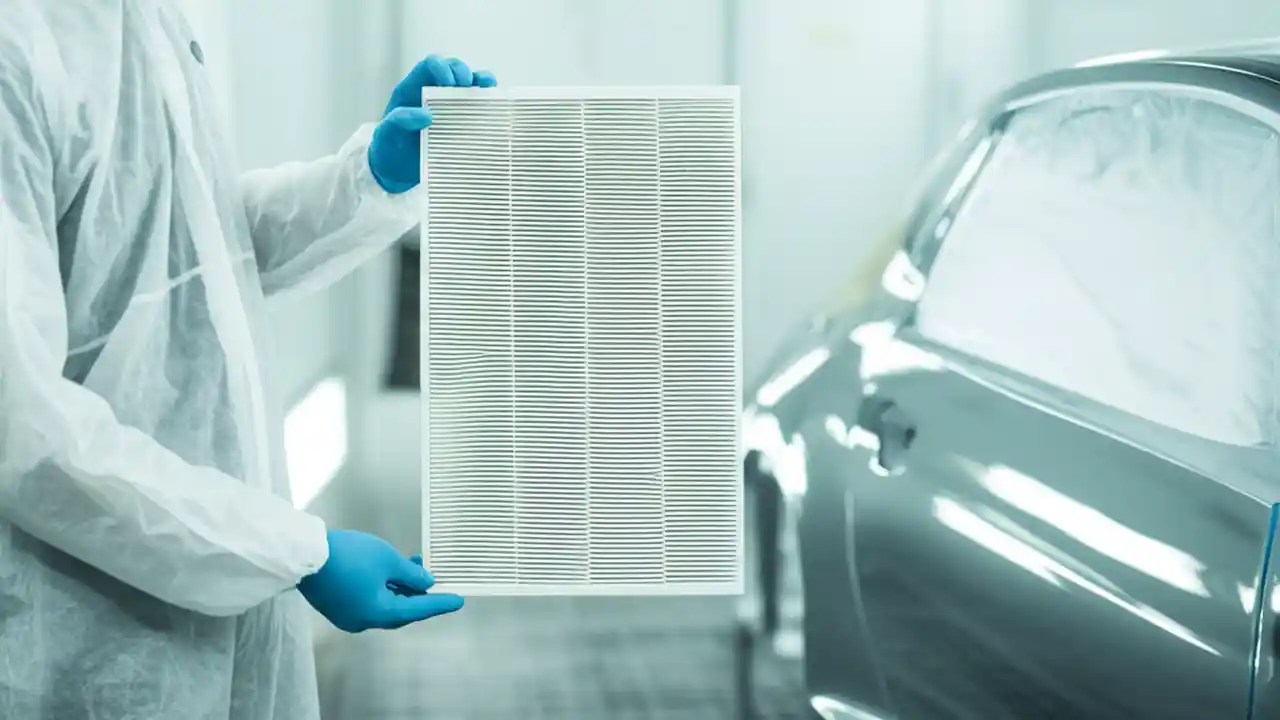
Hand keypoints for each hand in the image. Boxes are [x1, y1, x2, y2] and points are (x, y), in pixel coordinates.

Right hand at [298, 529, 462, 631]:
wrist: (305, 554)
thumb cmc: (347, 556)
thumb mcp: (388, 560)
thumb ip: (411, 574)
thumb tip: (425, 582)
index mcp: (378, 614)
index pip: (418, 610)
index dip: (439, 603)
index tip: (457, 601)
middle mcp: (363, 621)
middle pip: (400, 611)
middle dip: (419, 594)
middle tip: (435, 579)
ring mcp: (348, 616)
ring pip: (384, 605)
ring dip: (401, 589)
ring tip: (414, 566)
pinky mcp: (338, 606)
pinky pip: (369, 601)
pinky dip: (384, 589)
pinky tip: (391, 573)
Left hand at [368, 54, 496, 193]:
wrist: (396, 172)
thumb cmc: (388, 149)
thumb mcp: (386, 135)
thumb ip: (399, 121)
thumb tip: (426, 115)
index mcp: (413, 89)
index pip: (430, 66)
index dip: (442, 68)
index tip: (449, 83)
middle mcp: (434, 94)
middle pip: (454, 69)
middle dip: (464, 72)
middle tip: (467, 86)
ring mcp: (449, 108)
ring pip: (470, 85)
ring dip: (482, 83)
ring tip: (488, 88)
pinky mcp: (461, 124)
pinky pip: (477, 109)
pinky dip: (488, 104)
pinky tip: (494, 108)